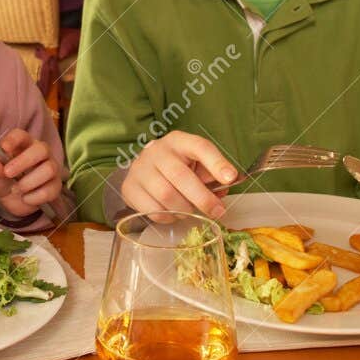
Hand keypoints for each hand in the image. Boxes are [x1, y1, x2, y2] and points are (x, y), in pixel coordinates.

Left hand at [0, 128, 63, 217]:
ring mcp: (51, 169)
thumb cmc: (4, 180)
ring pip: (49, 169)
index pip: (21, 135)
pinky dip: (34, 197)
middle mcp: (41, 153)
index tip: (4, 148)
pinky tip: (25, 198)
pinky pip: (50, 190)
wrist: (13, 201)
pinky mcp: (55, 186)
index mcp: (24, 144)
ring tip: (15, 189)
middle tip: (8, 173)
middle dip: (23, 161)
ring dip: (28, 182)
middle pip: (42, 149)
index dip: (13, 139)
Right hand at [118, 131, 236, 217]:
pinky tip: (174, 213)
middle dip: (203, 198)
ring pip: (166, 196)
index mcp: (178, 141)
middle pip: (180, 176)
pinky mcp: (129, 188)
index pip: (199, 147)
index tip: (230, 178)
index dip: (216, 162)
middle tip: (218, 212)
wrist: (144, 169)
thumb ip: (211, 174)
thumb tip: (224, 187)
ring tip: (191, 211)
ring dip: (184, 210)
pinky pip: (152, 210)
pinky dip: (169, 217)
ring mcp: (140, 169)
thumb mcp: (196, 163)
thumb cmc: (177, 166)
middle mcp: (157, 152)